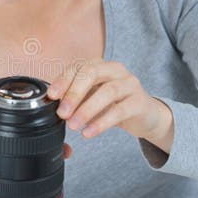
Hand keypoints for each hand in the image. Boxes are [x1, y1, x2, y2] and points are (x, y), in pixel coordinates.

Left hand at [46, 59, 169, 141]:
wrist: (145, 116)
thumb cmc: (114, 104)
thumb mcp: (91, 98)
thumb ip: (75, 99)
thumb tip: (53, 105)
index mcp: (100, 66)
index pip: (78, 68)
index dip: (63, 81)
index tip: (52, 96)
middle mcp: (116, 70)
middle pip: (92, 73)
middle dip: (74, 93)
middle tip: (62, 113)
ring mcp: (130, 84)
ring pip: (107, 91)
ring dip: (86, 109)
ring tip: (73, 125)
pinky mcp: (140, 102)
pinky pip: (119, 111)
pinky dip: (101, 122)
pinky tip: (89, 132)